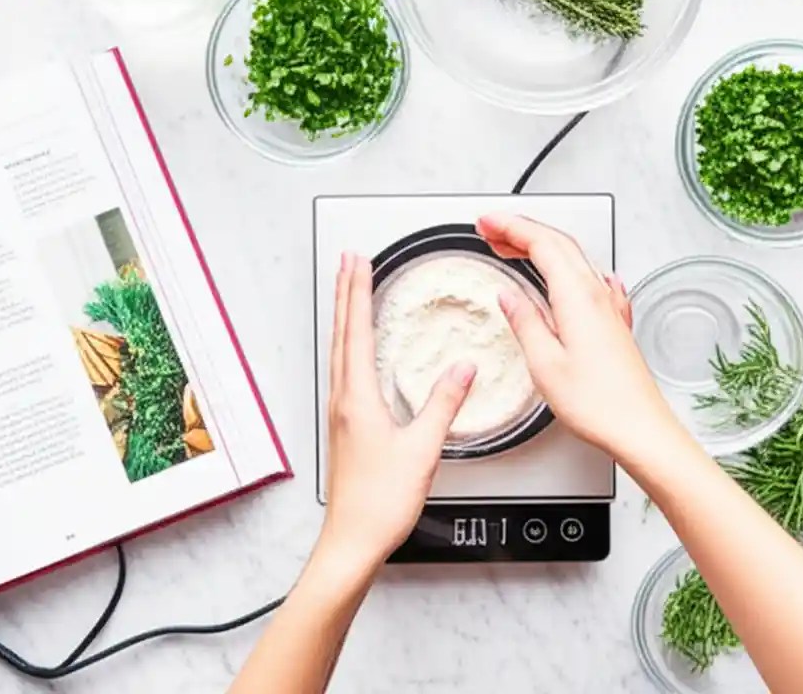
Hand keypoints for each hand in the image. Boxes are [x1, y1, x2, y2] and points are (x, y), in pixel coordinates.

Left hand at [322, 253, 475, 566]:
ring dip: (345, 316)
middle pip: (342, 333)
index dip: (357, 292)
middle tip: (348, 261)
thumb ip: (443, 404)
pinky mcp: (344, 427)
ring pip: (340, 351)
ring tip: (350, 292)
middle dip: (345, 293)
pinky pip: (344, 372)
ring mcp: (340, 414)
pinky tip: (358, 351)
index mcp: (357, 398)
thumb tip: (462, 368)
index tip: (358, 261)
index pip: (356, 331)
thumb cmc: (380, 503)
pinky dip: (350, 345)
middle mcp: (342, 400)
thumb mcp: (422, 449)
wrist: (353, 540)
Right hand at [476, 214, 682, 463]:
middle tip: (491, 230)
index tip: (485, 222)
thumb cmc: (599, 404)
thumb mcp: (545, 364)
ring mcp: (609, 307)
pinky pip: (588, 281)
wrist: (641, 428)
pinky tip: (567, 277)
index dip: (510, 227)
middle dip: (522, 230)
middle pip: (558, 244)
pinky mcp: (614, 324)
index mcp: (577, 297)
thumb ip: (525, 322)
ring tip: (514, 249)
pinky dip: (565, 270)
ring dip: (542, 247)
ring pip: (573, 259)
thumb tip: (509, 296)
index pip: (541, 243)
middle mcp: (597, 295)